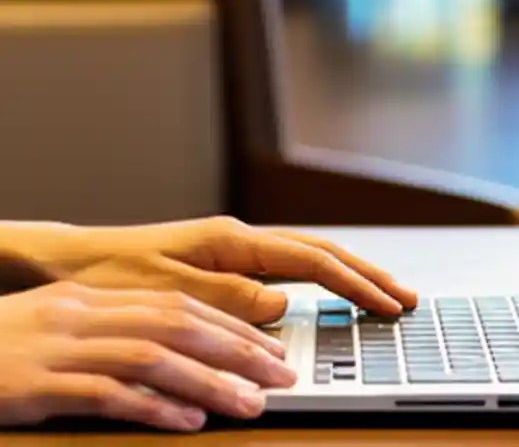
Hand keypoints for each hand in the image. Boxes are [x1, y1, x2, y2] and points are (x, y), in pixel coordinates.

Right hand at [0, 281, 294, 430]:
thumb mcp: (58, 334)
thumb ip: (115, 337)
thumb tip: (181, 357)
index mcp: (91, 300)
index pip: (178, 304)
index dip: (232, 325)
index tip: (271, 349)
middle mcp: (80, 315)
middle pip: (177, 325)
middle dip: (237, 350)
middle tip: (281, 375)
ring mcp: (56, 348)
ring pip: (151, 357)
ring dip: (209, 381)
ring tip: (250, 403)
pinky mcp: (35, 384)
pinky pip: (105, 393)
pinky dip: (152, 406)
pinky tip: (186, 421)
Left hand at [4, 217, 416, 323]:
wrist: (67, 263)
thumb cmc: (107, 275)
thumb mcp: (170, 292)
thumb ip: (231, 297)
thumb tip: (284, 304)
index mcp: (233, 241)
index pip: (313, 261)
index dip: (357, 284)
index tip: (389, 305)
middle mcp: (240, 240)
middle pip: (322, 253)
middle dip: (368, 275)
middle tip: (406, 298)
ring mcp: (234, 250)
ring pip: (308, 259)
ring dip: (349, 277)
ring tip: (382, 294)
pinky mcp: (224, 264)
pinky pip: (286, 271)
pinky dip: (319, 283)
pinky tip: (330, 296)